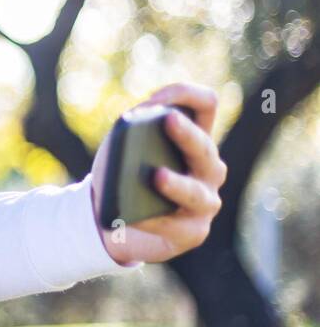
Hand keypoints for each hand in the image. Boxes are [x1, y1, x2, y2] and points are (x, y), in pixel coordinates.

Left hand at [89, 83, 227, 264]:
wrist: (117, 221)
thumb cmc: (125, 176)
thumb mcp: (123, 148)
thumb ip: (130, 131)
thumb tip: (133, 123)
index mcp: (195, 141)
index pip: (205, 105)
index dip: (184, 95)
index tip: (155, 100)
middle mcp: (209, 169)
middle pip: (204, 146)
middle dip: (185, 133)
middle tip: (167, 120)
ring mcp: (205, 201)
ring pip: (195, 191)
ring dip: (176, 184)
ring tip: (157, 176)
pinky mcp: (193, 231)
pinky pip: (174, 225)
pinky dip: (151, 219)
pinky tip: (135, 217)